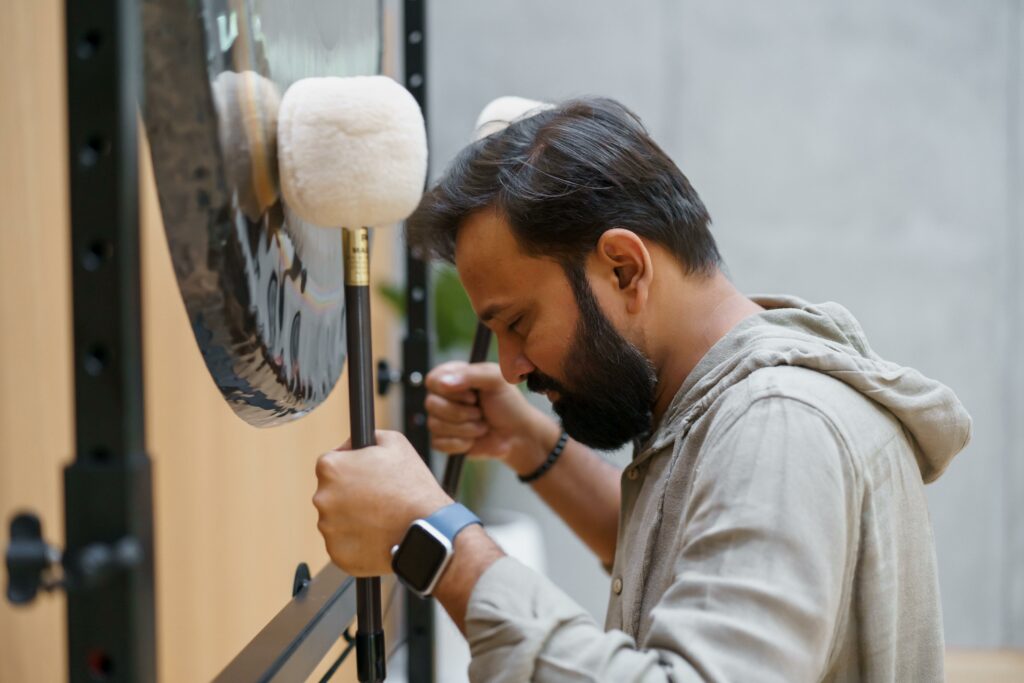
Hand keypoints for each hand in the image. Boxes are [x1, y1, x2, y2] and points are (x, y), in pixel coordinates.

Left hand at [313, 430, 450, 575]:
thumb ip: (364, 438)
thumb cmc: (412, 486)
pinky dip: (357, 542)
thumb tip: (350, 445)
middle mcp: (322, 498)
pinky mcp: (337, 553)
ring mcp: (328, 529)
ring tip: (381, 518)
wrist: (427, 528)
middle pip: (331, 494)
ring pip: (336, 520)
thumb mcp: (395, 442)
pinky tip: (378, 535)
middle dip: (350, 495)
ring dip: (353, 519)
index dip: (350, 469)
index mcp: (331, 468)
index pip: (329, 465)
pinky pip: (343, 544)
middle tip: (377, 498)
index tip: (365, 477)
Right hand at [424, 361, 559, 473]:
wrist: (517, 434)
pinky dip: (461, 443)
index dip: (451, 391)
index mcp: (452, 377)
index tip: (473, 396)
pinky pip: (438, 443)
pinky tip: (474, 439)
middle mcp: (443, 397)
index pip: (433, 380)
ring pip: (435, 425)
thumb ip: (472, 374)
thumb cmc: (507, 403)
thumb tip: (443, 383)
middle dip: (461, 412)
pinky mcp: (443, 441)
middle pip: (431, 404)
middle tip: (480, 412)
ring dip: (465, 428)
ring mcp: (440, 419)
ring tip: (482, 426)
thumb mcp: (496, 379)